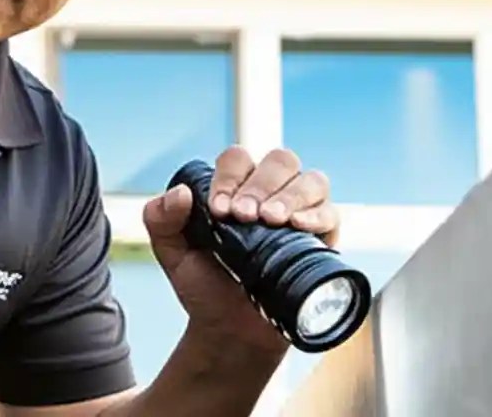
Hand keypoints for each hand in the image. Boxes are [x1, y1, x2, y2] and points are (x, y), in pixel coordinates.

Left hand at [142, 146, 339, 358]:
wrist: (231, 332)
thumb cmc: (203, 287)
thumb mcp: (171, 253)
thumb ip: (159, 219)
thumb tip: (181, 193)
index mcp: (235, 188)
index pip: (238, 160)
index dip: (229, 177)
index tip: (218, 211)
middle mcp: (270, 193)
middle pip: (279, 162)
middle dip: (260, 184)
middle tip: (243, 216)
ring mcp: (299, 214)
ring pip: (310, 180)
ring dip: (290, 195)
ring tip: (270, 220)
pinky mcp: (322, 239)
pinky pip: (331, 213)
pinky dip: (317, 214)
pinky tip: (299, 225)